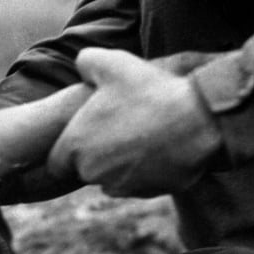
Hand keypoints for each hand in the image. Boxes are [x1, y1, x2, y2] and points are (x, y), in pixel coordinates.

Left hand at [47, 49, 222, 197]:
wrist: (198, 119)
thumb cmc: (150, 90)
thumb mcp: (112, 63)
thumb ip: (86, 61)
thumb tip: (81, 64)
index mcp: (75, 146)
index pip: (56, 163)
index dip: (68, 149)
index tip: (86, 134)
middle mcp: (93, 172)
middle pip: (85, 171)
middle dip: (95, 155)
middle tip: (116, 129)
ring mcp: (122, 186)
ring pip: (111, 179)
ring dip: (119, 165)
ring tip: (140, 135)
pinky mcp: (149, 193)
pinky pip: (139, 185)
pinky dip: (144, 172)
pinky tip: (158, 148)